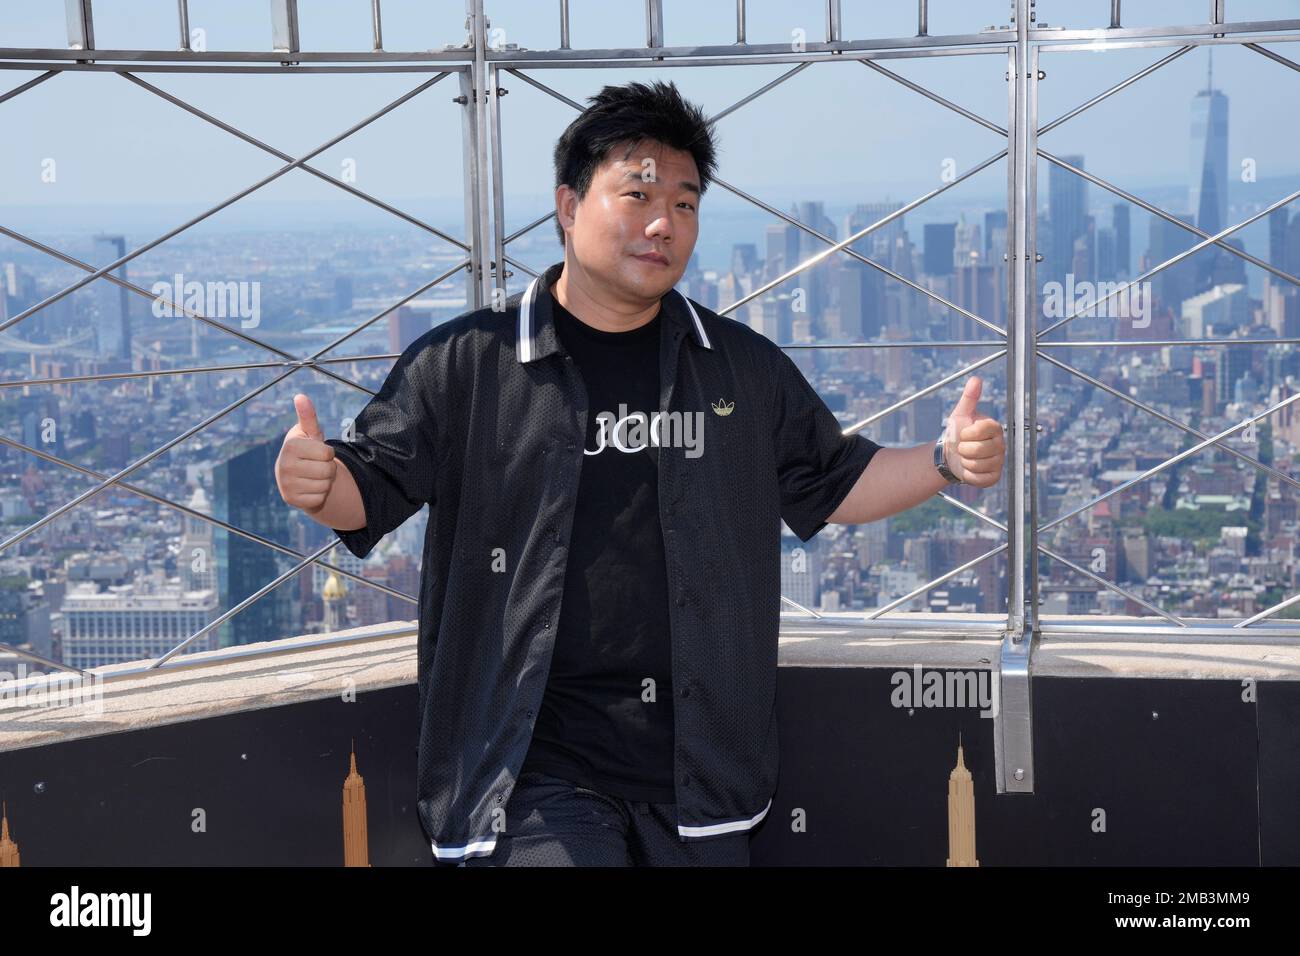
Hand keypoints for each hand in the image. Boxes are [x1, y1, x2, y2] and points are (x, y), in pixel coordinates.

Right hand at [275, 393, 337, 512]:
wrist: (294, 474)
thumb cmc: (305, 449)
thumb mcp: (308, 432)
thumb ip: (308, 416)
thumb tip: (300, 396)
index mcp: (290, 447)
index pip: (327, 453)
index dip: (328, 453)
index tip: (318, 451)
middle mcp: (284, 466)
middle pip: (327, 471)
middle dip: (328, 468)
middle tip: (317, 465)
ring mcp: (286, 485)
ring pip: (325, 486)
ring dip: (325, 481)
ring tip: (314, 475)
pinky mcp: (291, 500)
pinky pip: (319, 498)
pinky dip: (320, 494)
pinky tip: (310, 487)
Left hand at [943, 376, 1005, 488]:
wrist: (951, 454)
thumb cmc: (958, 432)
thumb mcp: (961, 414)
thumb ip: (969, 397)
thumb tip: (976, 379)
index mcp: (994, 428)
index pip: (980, 431)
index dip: (966, 434)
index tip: (963, 433)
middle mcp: (1000, 444)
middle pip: (976, 450)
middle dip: (962, 449)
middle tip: (963, 447)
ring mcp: (999, 461)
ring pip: (976, 465)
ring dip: (964, 462)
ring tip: (965, 457)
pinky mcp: (994, 476)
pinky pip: (978, 478)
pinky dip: (968, 475)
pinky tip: (969, 468)